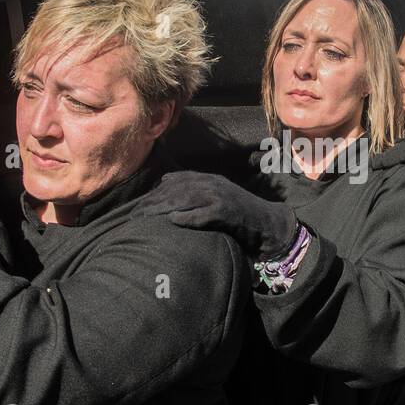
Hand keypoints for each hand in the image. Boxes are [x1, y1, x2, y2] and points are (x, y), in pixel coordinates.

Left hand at [135, 171, 298, 259]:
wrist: (270, 224)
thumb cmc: (243, 217)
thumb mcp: (219, 201)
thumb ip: (198, 200)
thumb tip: (172, 206)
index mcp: (210, 180)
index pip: (176, 181)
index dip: (155, 193)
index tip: (139, 206)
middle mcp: (213, 184)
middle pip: (175, 190)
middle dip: (153, 201)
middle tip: (134, 215)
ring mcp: (220, 196)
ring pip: (185, 199)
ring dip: (162, 209)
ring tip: (145, 219)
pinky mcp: (227, 211)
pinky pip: (202, 214)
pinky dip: (187, 217)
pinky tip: (172, 221)